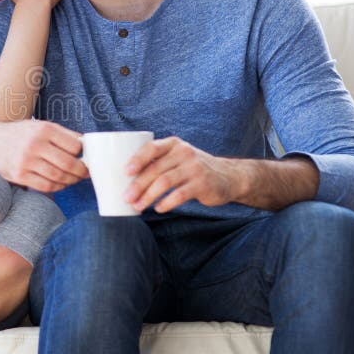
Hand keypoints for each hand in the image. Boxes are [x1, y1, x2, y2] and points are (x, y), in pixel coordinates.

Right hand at [0, 120, 88, 192]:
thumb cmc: (21, 134)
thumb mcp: (40, 126)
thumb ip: (62, 134)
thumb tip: (86, 145)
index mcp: (44, 129)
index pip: (74, 146)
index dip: (83, 154)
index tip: (86, 158)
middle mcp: (35, 144)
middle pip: (68, 163)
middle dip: (81, 171)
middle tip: (85, 173)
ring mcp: (26, 161)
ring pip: (58, 176)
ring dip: (71, 180)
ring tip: (74, 179)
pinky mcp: (20, 175)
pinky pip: (45, 186)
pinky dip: (57, 187)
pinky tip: (60, 183)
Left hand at [122, 137, 246, 212]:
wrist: (228, 176)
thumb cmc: (192, 168)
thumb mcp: (178, 157)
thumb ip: (159, 162)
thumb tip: (126, 179)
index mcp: (173, 144)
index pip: (151, 148)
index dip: (137, 159)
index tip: (125, 172)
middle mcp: (184, 153)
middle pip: (156, 169)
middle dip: (138, 185)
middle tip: (126, 198)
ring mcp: (194, 168)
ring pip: (165, 182)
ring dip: (148, 196)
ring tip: (138, 207)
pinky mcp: (202, 184)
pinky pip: (180, 194)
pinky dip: (166, 203)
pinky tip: (158, 209)